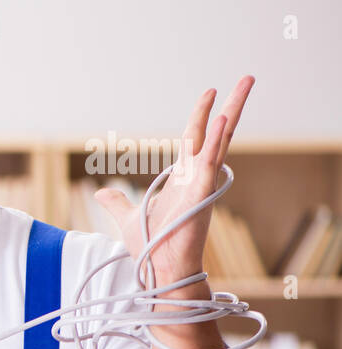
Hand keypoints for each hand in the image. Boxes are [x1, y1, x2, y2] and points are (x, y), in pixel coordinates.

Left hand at [94, 75, 254, 287]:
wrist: (160, 271)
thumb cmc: (151, 247)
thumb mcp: (128, 218)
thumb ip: (117, 202)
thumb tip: (103, 191)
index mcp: (182, 179)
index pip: (194, 139)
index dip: (201, 115)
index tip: (209, 93)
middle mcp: (196, 177)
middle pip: (216, 132)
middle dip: (231, 104)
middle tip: (245, 77)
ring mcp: (202, 184)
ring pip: (221, 140)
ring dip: (233, 111)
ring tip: (245, 84)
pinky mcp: (200, 194)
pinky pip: (210, 162)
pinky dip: (217, 140)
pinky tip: (222, 118)